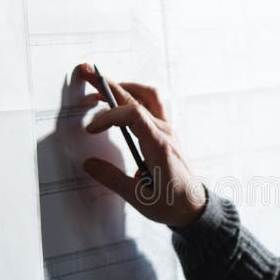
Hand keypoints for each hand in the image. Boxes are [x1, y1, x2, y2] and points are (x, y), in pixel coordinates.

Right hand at [75, 63, 206, 227]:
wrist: (193, 207)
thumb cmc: (171, 204)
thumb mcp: (138, 198)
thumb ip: (112, 179)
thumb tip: (89, 164)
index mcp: (159, 146)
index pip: (133, 114)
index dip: (109, 116)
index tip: (91, 128)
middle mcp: (165, 133)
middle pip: (136, 97)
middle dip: (108, 85)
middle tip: (86, 73)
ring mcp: (167, 130)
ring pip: (148, 95)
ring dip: (124, 87)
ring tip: (102, 89)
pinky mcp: (166, 133)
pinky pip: (152, 105)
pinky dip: (133, 97)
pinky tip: (119, 103)